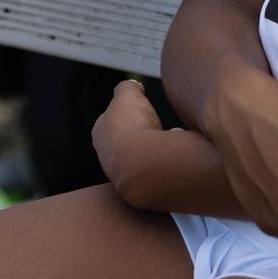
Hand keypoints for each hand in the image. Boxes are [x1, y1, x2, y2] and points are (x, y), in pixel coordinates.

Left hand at [93, 79, 166, 203]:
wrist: (145, 165)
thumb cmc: (133, 126)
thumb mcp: (128, 95)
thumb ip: (128, 87)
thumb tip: (132, 85)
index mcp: (100, 134)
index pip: (112, 122)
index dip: (127, 115)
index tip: (140, 112)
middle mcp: (108, 158)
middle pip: (128, 144)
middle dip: (144, 136)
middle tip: (157, 130)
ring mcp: (126, 177)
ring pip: (145, 161)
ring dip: (158, 152)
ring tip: (170, 145)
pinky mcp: (145, 192)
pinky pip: (160, 175)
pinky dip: (170, 167)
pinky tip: (177, 161)